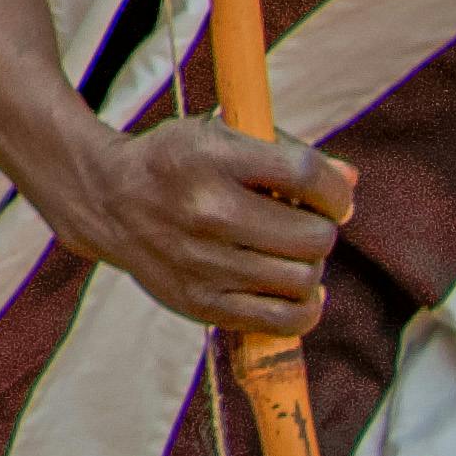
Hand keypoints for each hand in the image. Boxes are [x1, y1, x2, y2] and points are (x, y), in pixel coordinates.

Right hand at [47, 110, 352, 336]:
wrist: (106, 199)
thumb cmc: (177, 162)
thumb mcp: (221, 136)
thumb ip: (287, 152)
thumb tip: (350, 180)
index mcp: (211, 158)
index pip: (306, 175)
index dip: (334, 191)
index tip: (331, 197)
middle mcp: (205, 211)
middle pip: (313, 237)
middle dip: (320, 229)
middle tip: (301, 223)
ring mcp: (202, 263)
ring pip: (303, 279)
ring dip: (308, 265)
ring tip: (287, 252)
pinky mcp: (199, 303)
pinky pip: (283, 320)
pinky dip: (303, 307)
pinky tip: (293, 288)